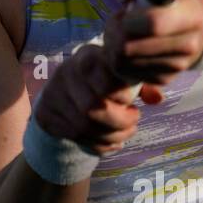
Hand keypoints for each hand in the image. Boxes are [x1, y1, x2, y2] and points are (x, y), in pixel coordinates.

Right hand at [34, 41, 164, 155]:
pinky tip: (111, 142)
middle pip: (93, 107)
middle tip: (133, 120)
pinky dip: (99, 145)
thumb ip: (141, 84)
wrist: (61, 90)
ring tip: (125, 133)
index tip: (130, 101)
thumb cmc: (101, 80)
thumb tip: (157, 99)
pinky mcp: (46, 116)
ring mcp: (53, 95)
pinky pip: (75, 137)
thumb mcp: (120, 75)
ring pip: (84, 127)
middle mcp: (66, 73)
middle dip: (120, 122)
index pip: (105, 78)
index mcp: (88, 57)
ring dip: (112, 136)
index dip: (122, 95)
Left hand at [108, 0, 202, 85]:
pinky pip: (126, 73)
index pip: (153, 24)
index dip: (128, 19)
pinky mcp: (164, 79)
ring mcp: (177, 66)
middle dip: (113, 32)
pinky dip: (119, 60)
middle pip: (129, 48)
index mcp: (191, 15)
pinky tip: (128, 46)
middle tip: (117, 21)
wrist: (195, 25)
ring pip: (122, 63)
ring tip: (121, 31)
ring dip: (112, 46)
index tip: (125, 10)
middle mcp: (188, 44)